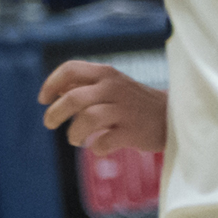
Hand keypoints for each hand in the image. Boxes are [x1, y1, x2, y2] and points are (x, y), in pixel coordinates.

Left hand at [38, 60, 167, 154]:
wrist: (174, 117)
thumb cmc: (133, 102)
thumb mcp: (111, 86)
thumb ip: (84, 87)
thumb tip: (54, 93)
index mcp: (106, 74)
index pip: (70, 69)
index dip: (51, 84)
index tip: (43, 99)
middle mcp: (114, 88)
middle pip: (73, 98)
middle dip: (54, 113)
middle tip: (49, 123)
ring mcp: (125, 109)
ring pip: (86, 119)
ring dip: (74, 133)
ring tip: (75, 139)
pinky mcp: (134, 131)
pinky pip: (104, 141)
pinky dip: (96, 147)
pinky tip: (98, 147)